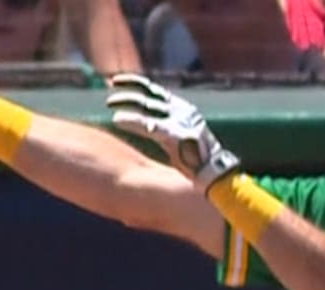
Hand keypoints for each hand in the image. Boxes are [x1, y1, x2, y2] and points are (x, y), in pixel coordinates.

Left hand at [105, 73, 239, 190]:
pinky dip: (131, 122)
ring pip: (146, 107)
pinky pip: (148, 125)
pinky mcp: (175, 136)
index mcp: (183, 108)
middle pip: (148, 95)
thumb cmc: (197, 159)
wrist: (214, 173)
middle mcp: (181, 111)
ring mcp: (178, 122)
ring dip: (126, 104)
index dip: (134, 82)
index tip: (117, 81)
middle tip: (109, 98)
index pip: (155, 89)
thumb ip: (166, 127)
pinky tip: (117, 120)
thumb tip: (146, 124)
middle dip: (127, 94)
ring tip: (110, 104)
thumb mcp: (183, 136)